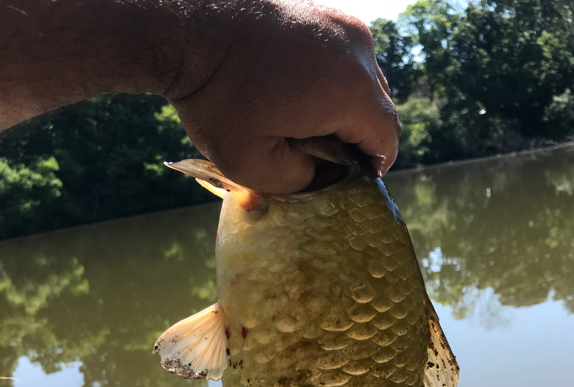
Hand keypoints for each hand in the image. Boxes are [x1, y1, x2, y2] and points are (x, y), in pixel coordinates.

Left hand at [168, 0, 399, 192]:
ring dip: (345, 107)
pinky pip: (344, 55)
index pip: (386, 139)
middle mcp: (358, 51)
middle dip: (357, 138)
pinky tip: (297, 91)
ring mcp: (342, 23)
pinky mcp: (325, 9)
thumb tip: (324, 173)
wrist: (188, 26)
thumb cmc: (217, 99)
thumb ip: (301, 182)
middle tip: (324, 158)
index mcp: (351, 92)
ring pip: (364, 80)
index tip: (352, 179)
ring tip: (307, 123)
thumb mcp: (253, 165)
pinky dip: (331, 78)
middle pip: (379, 109)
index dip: (373, 166)